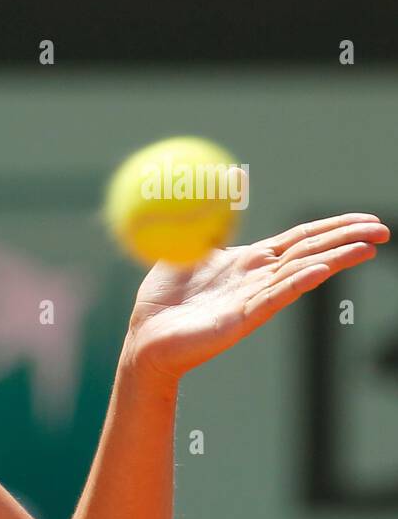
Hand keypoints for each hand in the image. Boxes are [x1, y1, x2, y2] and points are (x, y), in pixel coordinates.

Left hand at [123, 212, 389, 382]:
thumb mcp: (184, 248)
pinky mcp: (240, 320)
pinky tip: (320, 271)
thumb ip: (208, 222)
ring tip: (366, 247)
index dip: (332, 228)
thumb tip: (222, 181)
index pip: (299, 239)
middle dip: (346, 240)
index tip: (366, 220)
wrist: (145, 337)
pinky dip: (296, 283)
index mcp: (248, 261)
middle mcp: (257, 279)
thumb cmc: (162, 298)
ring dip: (334, 259)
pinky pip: (272, 298)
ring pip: (300, 273)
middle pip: (310, 253)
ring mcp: (252, 300)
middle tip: (383, 230)